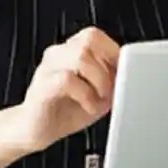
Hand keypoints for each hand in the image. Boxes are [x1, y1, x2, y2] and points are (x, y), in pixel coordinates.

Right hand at [16, 26, 119, 151]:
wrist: (36, 132)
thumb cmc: (67, 110)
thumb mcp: (99, 93)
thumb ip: (113, 80)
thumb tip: (132, 74)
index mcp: (71, 51)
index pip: (95, 35)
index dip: (113, 52)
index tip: (124, 74)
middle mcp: (58, 54)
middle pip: (89, 39)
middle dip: (108, 64)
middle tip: (111, 88)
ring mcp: (47, 68)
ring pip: (80, 56)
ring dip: (99, 79)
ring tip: (101, 99)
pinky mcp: (41, 87)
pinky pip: (66, 79)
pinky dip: (85, 94)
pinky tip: (89, 106)